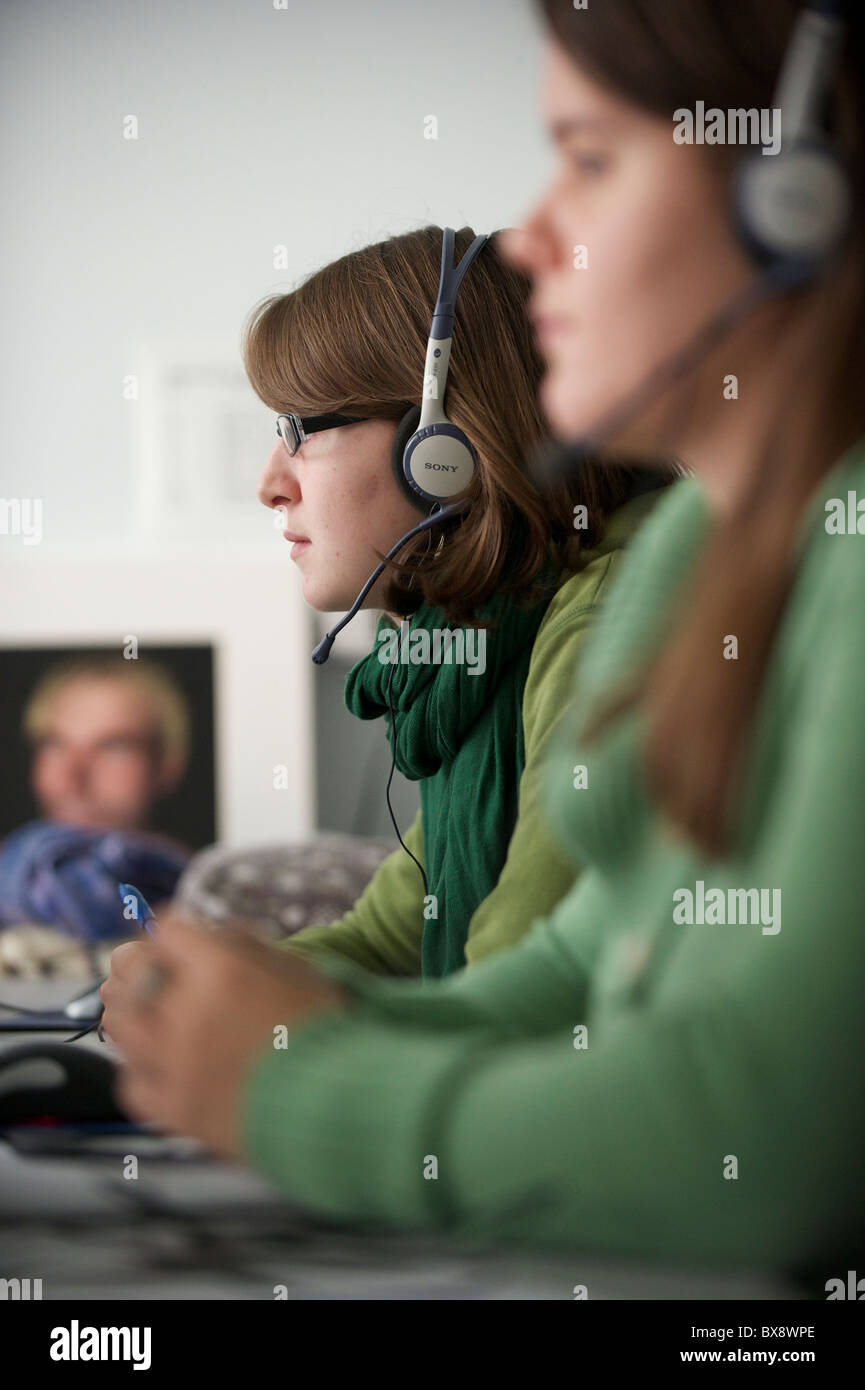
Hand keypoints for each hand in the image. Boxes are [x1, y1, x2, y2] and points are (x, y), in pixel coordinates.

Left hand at [99, 911, 347, 1157]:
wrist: (343, 1105)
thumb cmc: (328, 1030)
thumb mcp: (297, 969)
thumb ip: (248, 948)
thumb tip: (214, 939)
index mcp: (220, 969)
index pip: (168, 930)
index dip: (172, 930)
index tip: (177, 937)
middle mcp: (185, 1012)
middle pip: (131, 970)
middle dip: (139, 961)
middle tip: (153, 965)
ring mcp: (173, 1063)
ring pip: (120, 1022)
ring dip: (129, 1007)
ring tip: (145, 1007)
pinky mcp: (173, 1109)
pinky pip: (131, 1079)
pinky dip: (138, 1064)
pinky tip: (155, 1058)